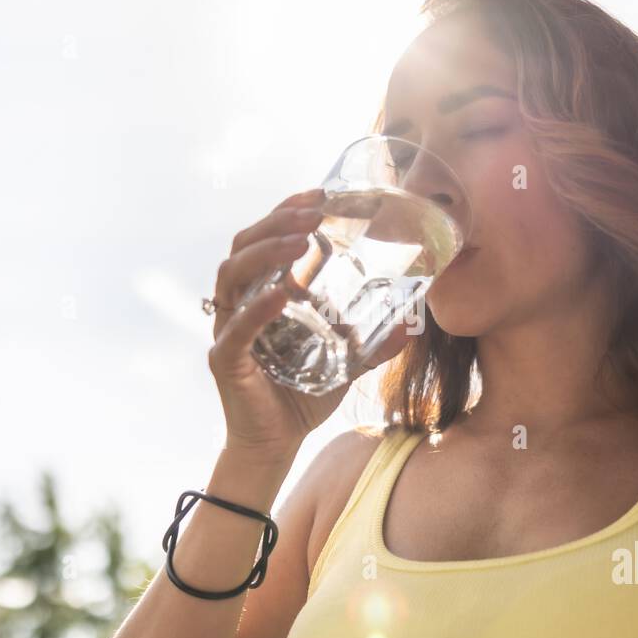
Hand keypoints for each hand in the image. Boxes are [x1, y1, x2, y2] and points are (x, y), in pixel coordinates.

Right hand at [207, 188, 410, 458]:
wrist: (276, 445)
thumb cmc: (301, 398)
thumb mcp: (346, 363)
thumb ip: (374, 341)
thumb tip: (412, 322)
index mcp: (263, 294)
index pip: (266, 238)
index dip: (287, 211)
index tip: (319, 193)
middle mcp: (239, 303)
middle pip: (244, 245)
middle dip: (276, 221)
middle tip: (312, 209)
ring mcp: (228, 329)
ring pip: (232, 275)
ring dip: (265, 252)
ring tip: (297, 239)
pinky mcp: (225, 359)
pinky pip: (236, 327)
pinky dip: (258, 308)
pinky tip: (283, 293)